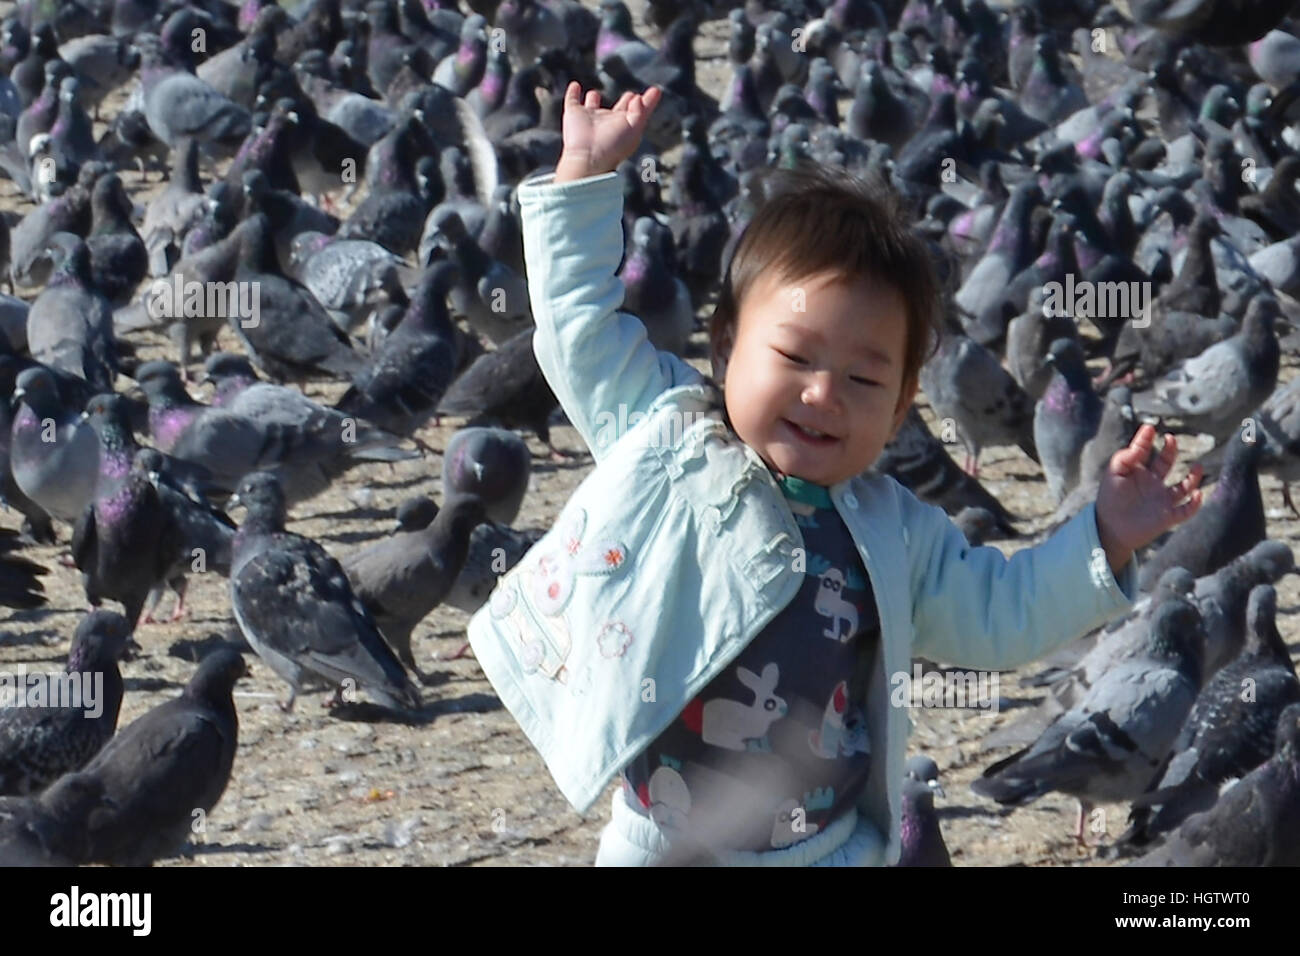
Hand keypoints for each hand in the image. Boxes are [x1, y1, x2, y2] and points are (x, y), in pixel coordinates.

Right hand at [554, 83, 661, 182]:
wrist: (588, 156)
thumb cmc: (614, 145)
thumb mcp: (635, 128)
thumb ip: (641, 111)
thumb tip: (638, 98)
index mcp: (624, 126)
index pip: (638, 111)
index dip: (646, 102)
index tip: (655, 91)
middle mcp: (608, 122)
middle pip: (618, 110)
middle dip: (625, 102)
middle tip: (632, 95)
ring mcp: (589, 118)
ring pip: (592, 106)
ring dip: (593, 99)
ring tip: (594, 93)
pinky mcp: (573, 114)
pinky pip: (572, 100)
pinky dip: (573, 93)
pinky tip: (575, 86)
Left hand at [1095, 424, 1203, 574]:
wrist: (1109, 529)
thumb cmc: (1109, 500)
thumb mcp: (1113, 475)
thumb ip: (1125, 457)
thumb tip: (1140, 441)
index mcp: (1138, 472)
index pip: (1146, 452)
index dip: (1147, 440)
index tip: (1150, 428)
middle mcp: (1153, 483)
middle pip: (1166, 463)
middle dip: (1171, 450)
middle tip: (1171, 439)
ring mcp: (1162, 499)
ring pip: (1184, 487)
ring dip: (1193, 477)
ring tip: (1197, 467)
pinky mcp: (1168, 516)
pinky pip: (1187, 510)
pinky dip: (1195, 503)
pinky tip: (1197, 494)